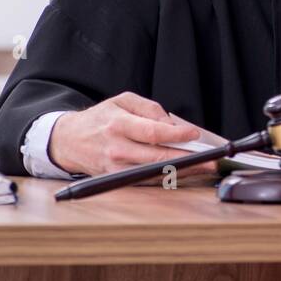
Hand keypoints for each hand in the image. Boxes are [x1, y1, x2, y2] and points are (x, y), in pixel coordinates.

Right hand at [48, 92, 217, 177]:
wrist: (69, 140)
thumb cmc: (100, 118)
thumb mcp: (123, 101)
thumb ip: (150, 109)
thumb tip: (172, 125)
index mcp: (118, 125)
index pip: (152, 133)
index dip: (176, 135)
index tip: (194, 135)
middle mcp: (117, 149)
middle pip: (157, 157)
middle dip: (187, 159)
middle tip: (211, 160)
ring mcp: (116, 168)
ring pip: (154, 172)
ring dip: (182, 172)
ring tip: (204, 167)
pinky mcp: (117, 179)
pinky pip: (146, 179)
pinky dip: (167, 177)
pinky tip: (184, 174)